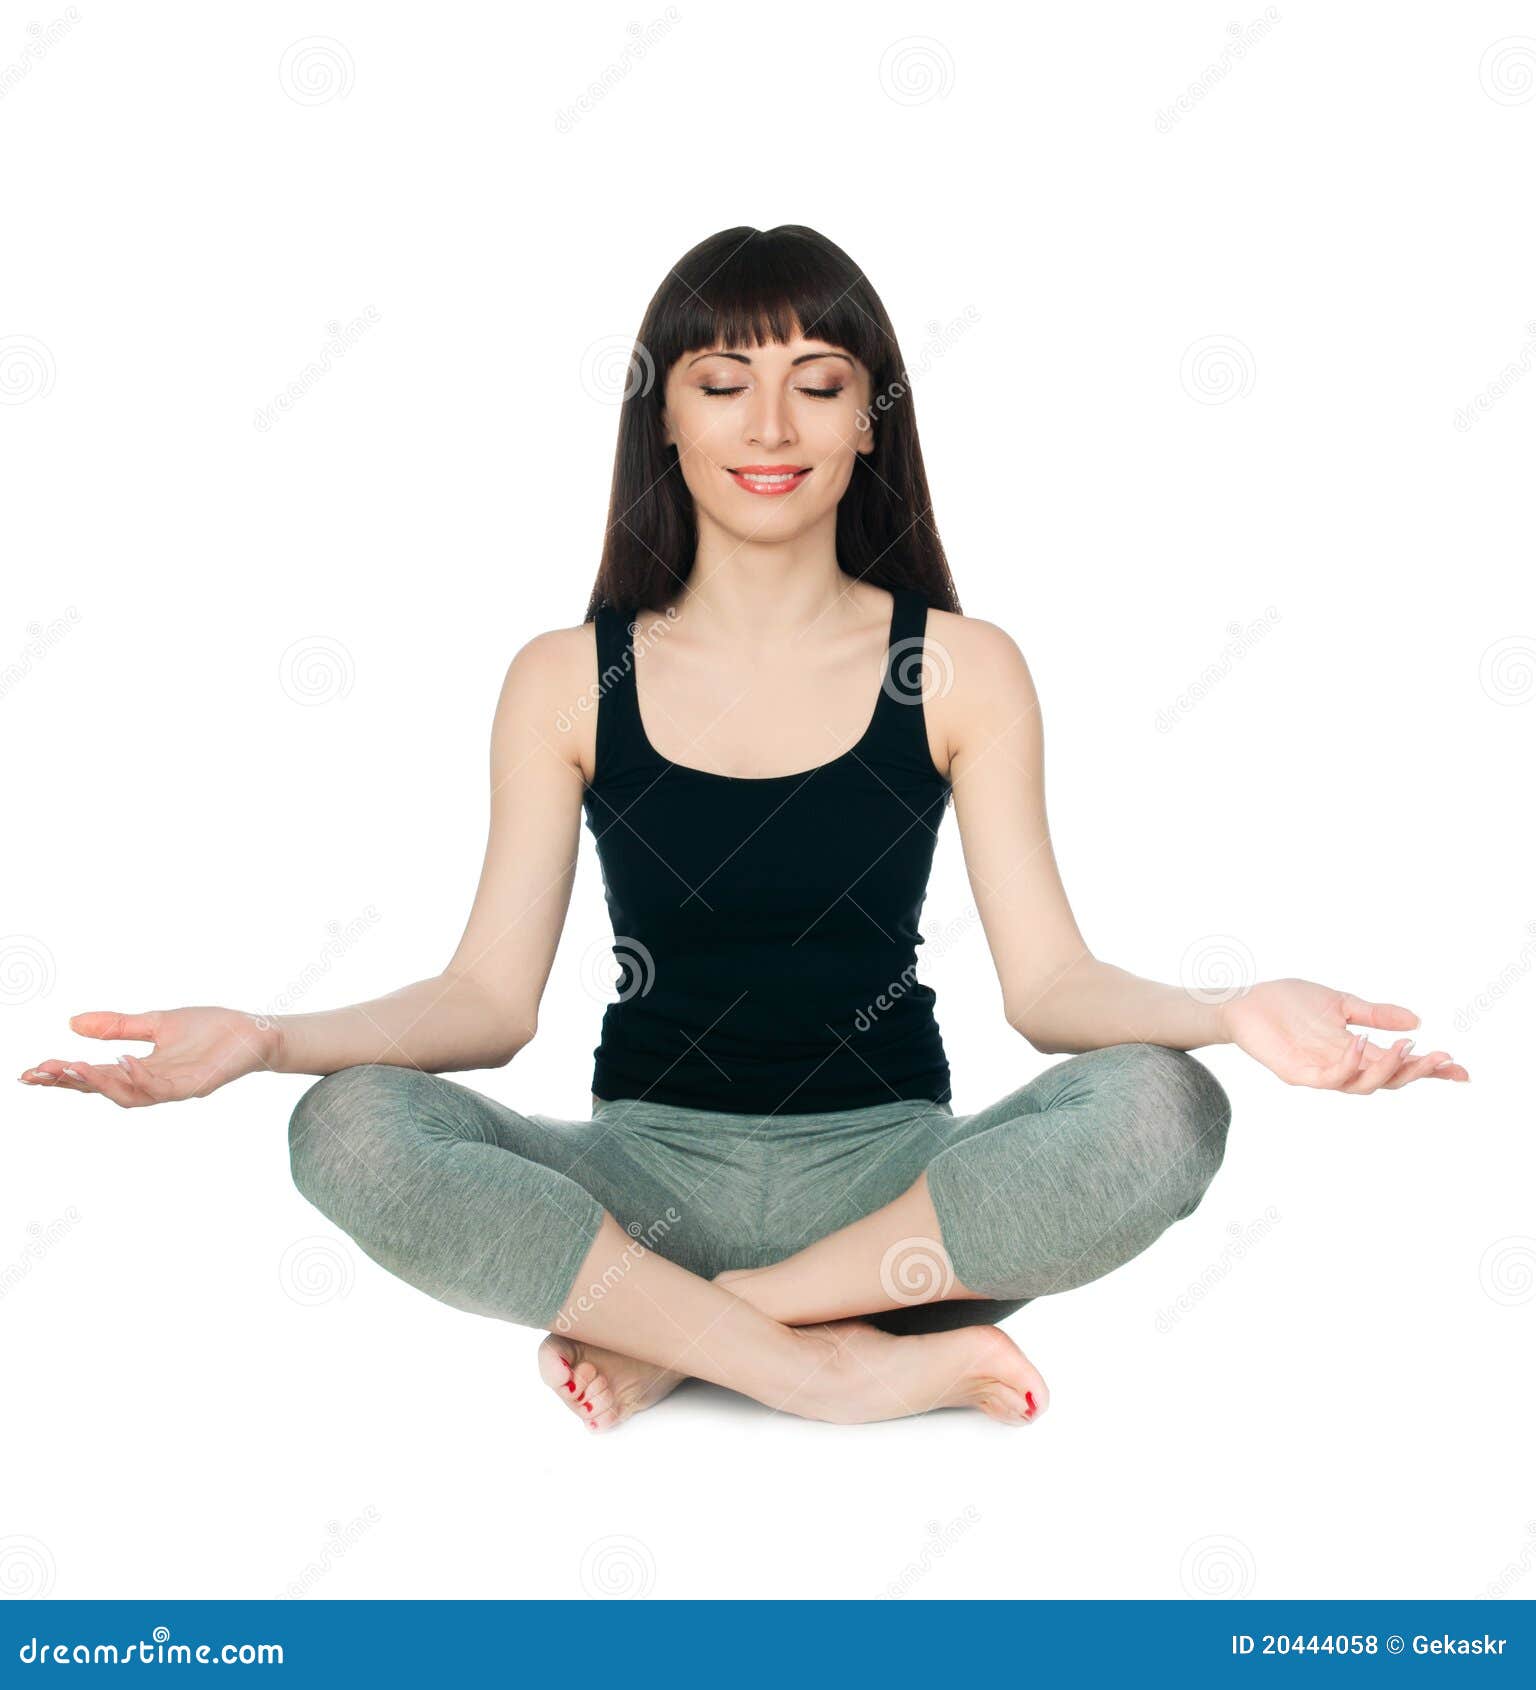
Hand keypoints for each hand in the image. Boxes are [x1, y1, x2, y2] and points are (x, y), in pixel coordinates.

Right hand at [17, 1007, 280, 1106]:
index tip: (29, 1072)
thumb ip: (118, 1026)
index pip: (95, 1077)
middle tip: (39, 1074)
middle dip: (71, 1083)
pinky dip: (141, 1076)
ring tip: (73, 1067)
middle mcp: (153, 1084)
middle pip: (104, 1090)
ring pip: (129, 1094)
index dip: (62, 1077)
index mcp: (141, 1069)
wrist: (254, 1032)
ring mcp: (174, 1088)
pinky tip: (124, 1060)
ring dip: (100, 1082)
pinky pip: (164, 1088)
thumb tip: (72, 1023)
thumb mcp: (157, 1022)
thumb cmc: (210, 1029)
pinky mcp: (197, 1086)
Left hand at [1218, 978, 1469, 1090]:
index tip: (1461, 1071)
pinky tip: (1360, 1043)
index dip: (1430, 1070)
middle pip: (1389, 1080)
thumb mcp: (1341, 1003)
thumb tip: (1418, 1020)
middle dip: (1418, 1072)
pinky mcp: (1298, 1074)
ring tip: (1406, 1046)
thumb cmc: (1289, 1003)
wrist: (1245, 1002)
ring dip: (1388, 1069)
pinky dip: (1349, 1064)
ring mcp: (1321, 1073)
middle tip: (1441, 1057)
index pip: (1398, 1065)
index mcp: (1356, 1051)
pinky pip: (1329, 1078)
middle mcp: (1343, 1066)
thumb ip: (1375, 1014)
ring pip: (1364, 1085)